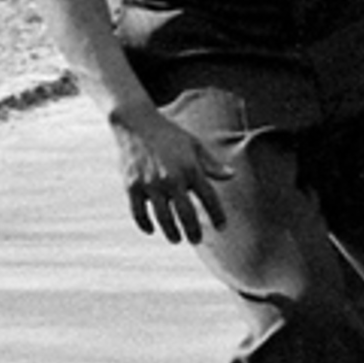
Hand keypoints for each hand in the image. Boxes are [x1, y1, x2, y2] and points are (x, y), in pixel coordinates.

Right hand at [109, 106, 233, 243]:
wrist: (136, 122)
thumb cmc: (168, 134)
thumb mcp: (194, 145)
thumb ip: (211, 164)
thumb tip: (231, 176)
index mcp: (190, 168)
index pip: (209, 198)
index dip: (217, 216)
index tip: (222, 227)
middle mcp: (171, 178)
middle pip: (186, 214)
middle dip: (194, 231)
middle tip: (196, 240)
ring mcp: (150, 184)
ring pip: (164, 218)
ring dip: (172, 233)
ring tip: (177, 239)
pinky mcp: (132, 186)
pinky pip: (139, 213)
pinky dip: (146, 224)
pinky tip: (152, 230)